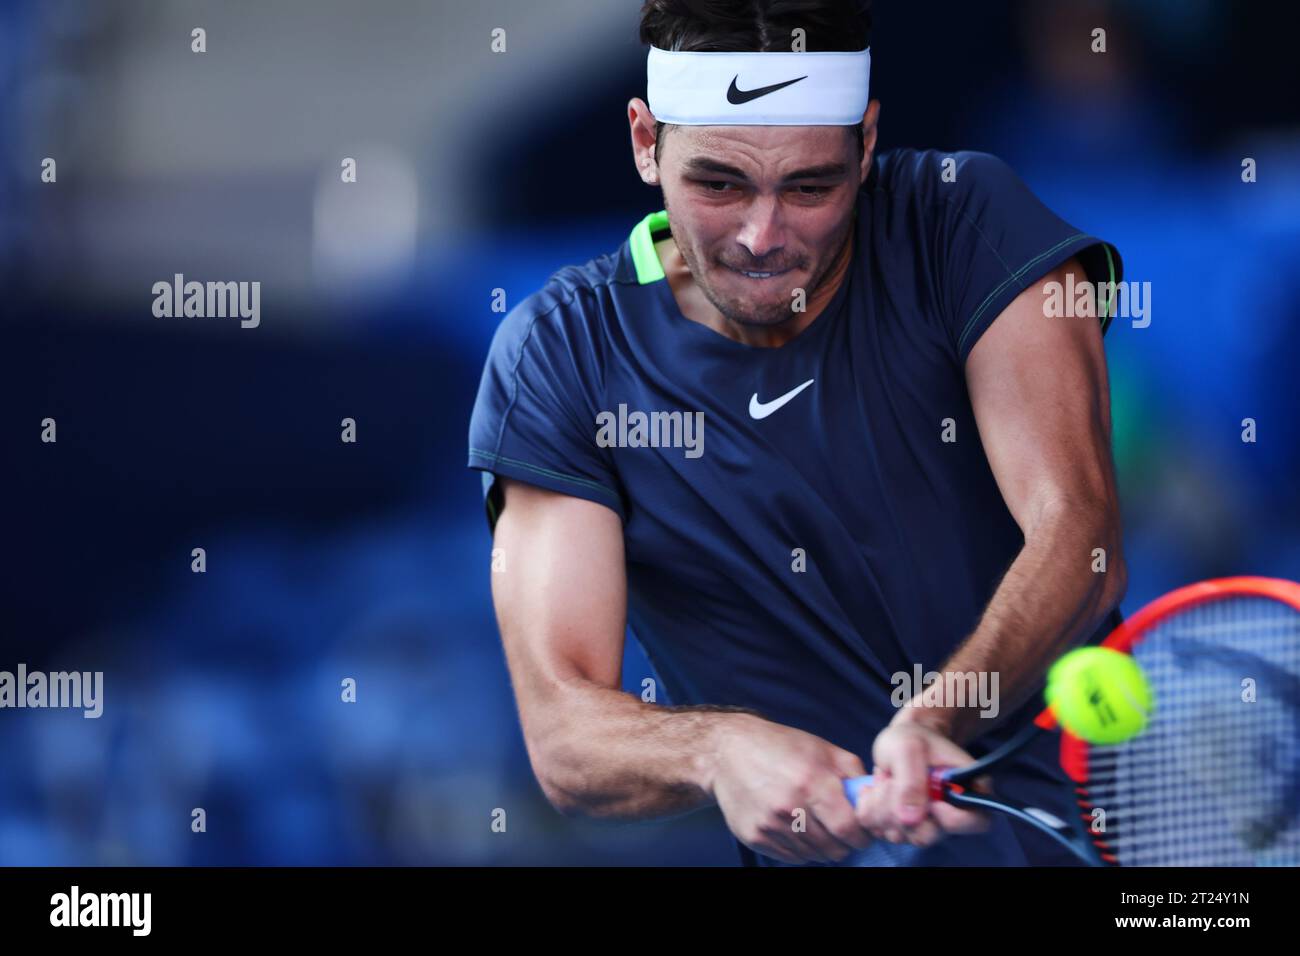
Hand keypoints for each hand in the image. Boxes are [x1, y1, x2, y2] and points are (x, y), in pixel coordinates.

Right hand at [710, 715, 875, 863]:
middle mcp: (790, 807)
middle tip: (840, 830)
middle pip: (833, 848)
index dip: (862, 834)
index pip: (850, 829)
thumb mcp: (822, 748)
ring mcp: (770, 825)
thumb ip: (853, 774)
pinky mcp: (755, 836)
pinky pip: (790, 858)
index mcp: (812, 783)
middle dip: (843, 843)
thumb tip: (874, 799)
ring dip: (821, 847)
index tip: (861, 831)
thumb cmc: (780, 746)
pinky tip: (797, 829)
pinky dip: (800, 849)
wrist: (728, 752)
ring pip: (813, 856)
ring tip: (816, 826)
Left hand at [853, 717, 989, 846]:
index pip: (977, 822)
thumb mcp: (909, 747)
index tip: (932, 801)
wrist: (899, 742)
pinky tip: (875, 789)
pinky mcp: (903, 829)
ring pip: (900, 835)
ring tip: (885, 779)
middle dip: (900, 808)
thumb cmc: (912, 738)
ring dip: (882, 806)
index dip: (951, 819)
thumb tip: (910, 820)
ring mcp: (926, 825)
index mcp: (969, 790)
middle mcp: (950, 815)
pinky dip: (871, 810)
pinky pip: (880, 832)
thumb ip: (911, 780)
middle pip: (926, 835)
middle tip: (892, 780)